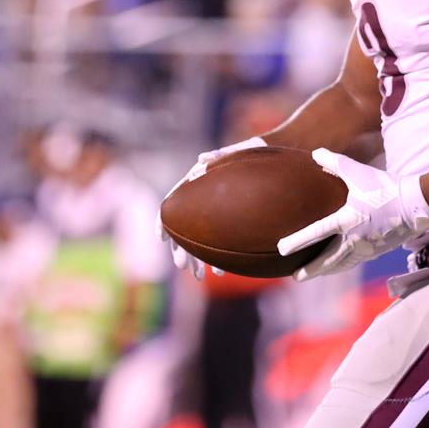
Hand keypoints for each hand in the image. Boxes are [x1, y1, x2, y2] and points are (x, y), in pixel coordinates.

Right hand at [158, 136, 266, 278]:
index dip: (164, 220)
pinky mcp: (229, 221)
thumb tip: (203, 158)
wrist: (267, 158)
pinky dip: (215, 257)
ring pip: (199, 241)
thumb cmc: (249, 151)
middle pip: (184, 229)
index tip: (161, 237)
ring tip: (198, 276)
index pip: (174, 203)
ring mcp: (213, 211)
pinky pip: (217, 244)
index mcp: (196, 183)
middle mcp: (201, 200)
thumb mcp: (233, 151)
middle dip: (181, 250)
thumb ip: (219, 155)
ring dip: (196, 259)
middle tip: (183, 266)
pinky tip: (218, 271)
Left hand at [276, 149, 428, 281]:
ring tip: (311, 275)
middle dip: (310, 270)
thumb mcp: (358, 171)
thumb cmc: (384, 186)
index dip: (297, 241)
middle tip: (295, 277)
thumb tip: (315, 153)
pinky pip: (353, 262)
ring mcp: (365, 248)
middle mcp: (354, 238)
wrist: (414, 205)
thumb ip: (335, 162)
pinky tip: (335, 267)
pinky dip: (341, 266)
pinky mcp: (375, 251)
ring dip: (325, 271)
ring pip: (340, 265)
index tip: (281, 249)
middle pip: (327, 260)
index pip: (317, 233)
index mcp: (347, 219)